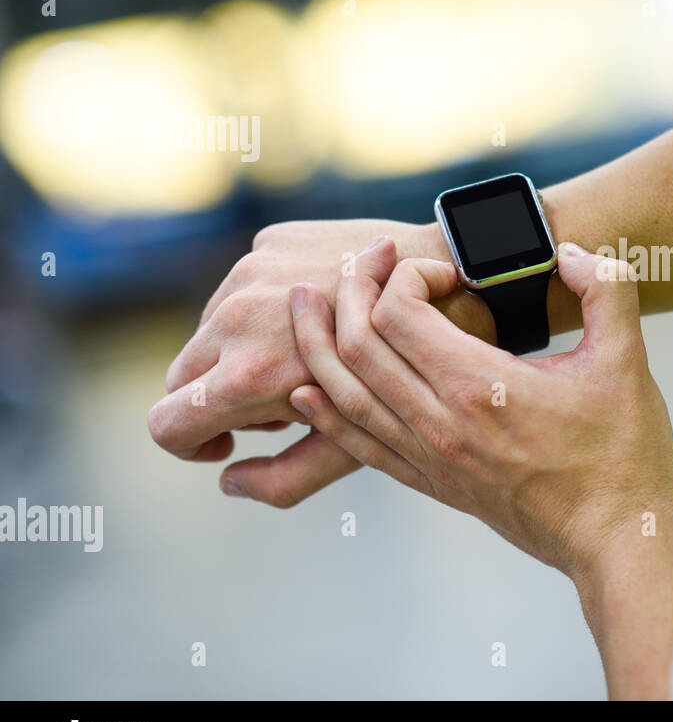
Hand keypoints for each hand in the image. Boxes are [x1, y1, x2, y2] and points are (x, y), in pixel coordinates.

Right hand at [147, 218, 485, 506]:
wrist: (453, 277)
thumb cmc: (413, 378)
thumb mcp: (354, 445)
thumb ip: (286, 477)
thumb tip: (229, 482)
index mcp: (250, 374)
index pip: (168, 424)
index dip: (191, 444)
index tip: (227, 442)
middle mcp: (236, 316)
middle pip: (183, 375)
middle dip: (221, 397)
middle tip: (287, 400)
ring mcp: (250, 269)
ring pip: (213, 327)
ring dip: (244, 348)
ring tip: (314, 353)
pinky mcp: (270, 239)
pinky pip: (244, 282)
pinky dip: (266, 304)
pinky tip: (325, 310)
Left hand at [281, 238, 672, 694]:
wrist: (616, 540)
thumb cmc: (625, 453)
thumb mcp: (628, 358)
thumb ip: (605, 287)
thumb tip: (565, 252)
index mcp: (479, 387)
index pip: (397, 312)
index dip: (407, 273)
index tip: (443, 267)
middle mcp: (439, 423)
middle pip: (356, 345)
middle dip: (352, 288)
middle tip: (367, 257)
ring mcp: (430, 458)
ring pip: (342, 393)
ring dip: (316, 341)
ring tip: (305, 303)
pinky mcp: (432, 482)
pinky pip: (357, 444)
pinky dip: (323, 410)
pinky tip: (305, 390)